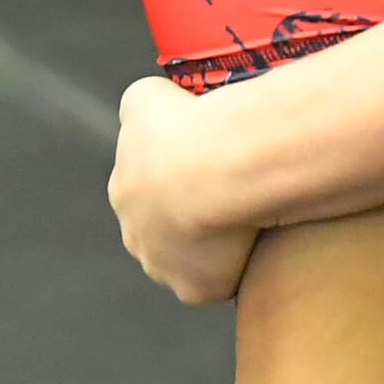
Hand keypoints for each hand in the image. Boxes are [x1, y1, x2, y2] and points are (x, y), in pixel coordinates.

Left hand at [108, 76, 259, 303]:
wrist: (221, 168)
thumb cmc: (189, 126)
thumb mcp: (147, 94)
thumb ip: (141, 106)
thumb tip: (147, 108)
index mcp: (125, 190)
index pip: (150, 191)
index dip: (181, 182)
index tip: (211, 170)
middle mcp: (134, 236)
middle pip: (166, 233)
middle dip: (192, 221)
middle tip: (232, 200)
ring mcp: (162, 267)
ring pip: (190, 262)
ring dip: (213, 248)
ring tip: (249, 224)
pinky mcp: (195, 289)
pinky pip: (219, 282)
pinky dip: (238, 267)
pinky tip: (258, 243)